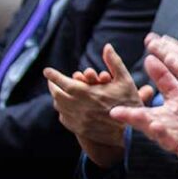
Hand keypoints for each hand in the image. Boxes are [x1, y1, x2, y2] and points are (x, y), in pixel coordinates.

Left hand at [43, 44, 148, 159]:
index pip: (62, 82)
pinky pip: (64, 118)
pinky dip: (62, 111)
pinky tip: (66, 107)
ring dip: (57, 98)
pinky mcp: (79, 129)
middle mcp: (77, 106)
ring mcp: (77, 119)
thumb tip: (107, 47)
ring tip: (58, 93)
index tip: (47, 71)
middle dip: (52, 85)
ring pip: (59, 106)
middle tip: (52, 81)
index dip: (53, 75)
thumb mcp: (125, 80)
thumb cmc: (129, 104)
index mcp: (86, 92)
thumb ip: (114, 62)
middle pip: (56, 94)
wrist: (131, 132)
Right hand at [109, 52, 177, 168]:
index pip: (142, 115)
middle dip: (142, 123)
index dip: (128, 114)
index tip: (114, 111)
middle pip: (152, 128)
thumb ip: (164, 80)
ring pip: (169, 141)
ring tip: (156, 127)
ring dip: (161, 135)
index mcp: (162, 118)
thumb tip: (149, 58)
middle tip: (134, 116)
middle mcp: (169, 132)